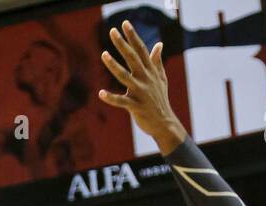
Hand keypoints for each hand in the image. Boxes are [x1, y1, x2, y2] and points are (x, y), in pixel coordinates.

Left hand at [98, 21, 185, 152]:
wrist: (164, 123)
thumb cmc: (160, 99)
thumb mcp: (161, 78)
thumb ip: (157, 61)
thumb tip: (159, 44)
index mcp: (150, 71)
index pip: (141, 50)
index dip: (132, 36)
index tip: (124, 23)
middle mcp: (145, 79)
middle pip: (132, 58)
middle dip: (122, 44)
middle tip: (112, 31)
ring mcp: (141, 92)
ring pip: (125, 76)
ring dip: (113, 66)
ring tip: (103, 54)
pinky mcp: (136, 107)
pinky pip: (121, 101)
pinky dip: (111, 98)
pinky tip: (101, 93)